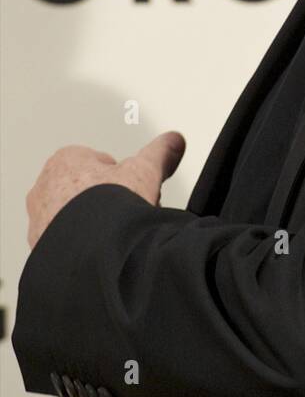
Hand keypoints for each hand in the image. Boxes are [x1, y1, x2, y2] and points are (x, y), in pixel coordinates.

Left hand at [25, 131, 185, 249]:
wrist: (90, 254)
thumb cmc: (107, 209)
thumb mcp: (145, 172)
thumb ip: (159, 154)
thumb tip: (174, 142)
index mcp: (65, 161)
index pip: (98, 161)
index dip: (122, 176)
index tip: (132, 190)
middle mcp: (44, 188)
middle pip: (84, 190)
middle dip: (105, 201)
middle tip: (126, 213)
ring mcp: (39, 220)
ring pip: (72, 218)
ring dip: (92, 224)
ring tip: (116, 235)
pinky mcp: (40, 247)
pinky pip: (64, 243)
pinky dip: (80, 247)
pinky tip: (101, 251)